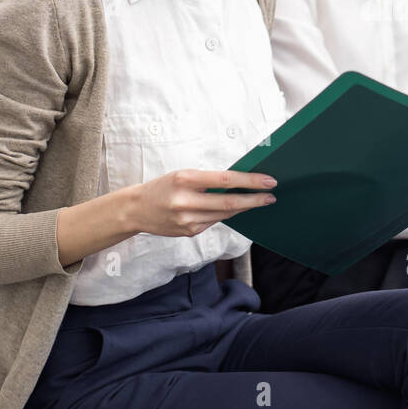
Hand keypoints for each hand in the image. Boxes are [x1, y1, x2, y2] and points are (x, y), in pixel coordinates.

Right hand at [128, 169, 277, 236]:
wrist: (136, 210)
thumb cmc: (163, 187)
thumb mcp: (183, 176)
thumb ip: (208, 180)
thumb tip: (239, 183)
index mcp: (185, 180)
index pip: (225, 180)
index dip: (250, 181)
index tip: (269, 181)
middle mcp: (185, 201)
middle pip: (228, 202)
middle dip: (254, 199)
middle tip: (271, 196)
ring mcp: (187, 220)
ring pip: (224, 214)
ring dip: (244, 207)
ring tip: (259, 201)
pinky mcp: (189, 232)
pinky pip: (214, 222)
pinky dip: (226, 214)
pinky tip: (235, 208)